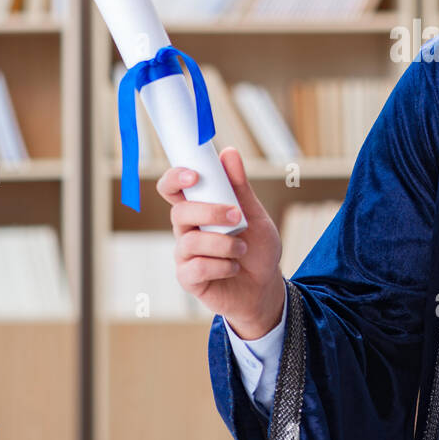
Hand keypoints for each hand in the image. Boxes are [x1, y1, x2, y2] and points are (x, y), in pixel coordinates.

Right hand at [156, 146, 285, 338]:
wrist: (266, 286)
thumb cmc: (257, 248)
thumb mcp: (255, 215)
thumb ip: (240, 187)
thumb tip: (228, 153)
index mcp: (198, 209)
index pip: (172, 188)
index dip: (174, 178)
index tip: (194, 175)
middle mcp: (186, 230)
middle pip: (179, 213)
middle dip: (209, 212)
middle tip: (237, 217)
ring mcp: (185, 255)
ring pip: (189, 242)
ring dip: (223, 243)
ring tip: (242, 248)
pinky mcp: (189, 279)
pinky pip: (196, 268)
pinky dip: (222, 266)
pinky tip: (234, 267)